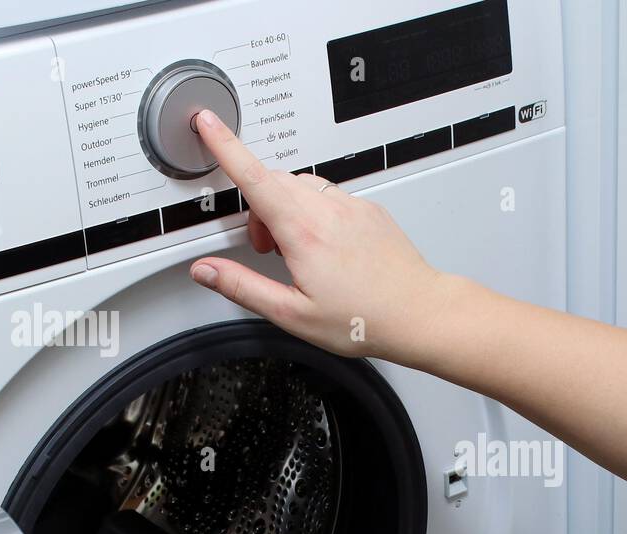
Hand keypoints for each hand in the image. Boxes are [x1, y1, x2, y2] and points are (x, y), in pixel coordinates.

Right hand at [188, 108, 454, 361]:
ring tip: (298, 253)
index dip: (225, 147)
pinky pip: (331, 197)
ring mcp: (352, 206)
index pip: (253, 177)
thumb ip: (243, 287)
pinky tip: (327, 249)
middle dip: (258, 207)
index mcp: (303, 231)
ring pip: (303, 187)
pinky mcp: (370, 211)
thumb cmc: (365, 318)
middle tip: (268, 250)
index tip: (208, 123)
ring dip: (287, 210)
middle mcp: (328, 209)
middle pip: (275, 183)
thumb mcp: (292, 314)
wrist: (419, 313)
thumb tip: (207, 271)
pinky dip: (316, 213)